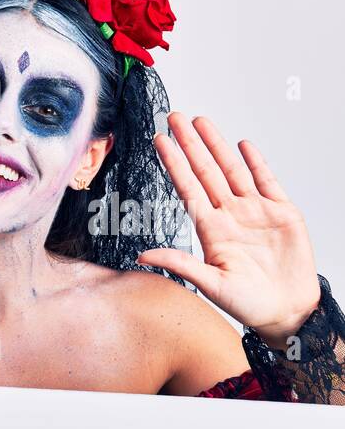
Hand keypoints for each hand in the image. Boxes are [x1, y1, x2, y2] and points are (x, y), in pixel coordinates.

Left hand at [139, 113, 320, 347]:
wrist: (287, 311)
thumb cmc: (248, 303)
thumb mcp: (210, 284)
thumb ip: (180, 264)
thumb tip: (142, 256)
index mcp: (210, 230)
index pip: (187, 188)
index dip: (174, 164)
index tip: (158, 141)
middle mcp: (229, 215)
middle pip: (206, 171)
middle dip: (190, 143)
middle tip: (174, 116)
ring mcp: (256, 211)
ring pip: (233, 169)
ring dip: (217, 145)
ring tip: (201, 121)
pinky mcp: (282, 213)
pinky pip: (267, 181)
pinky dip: (255, 162)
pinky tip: (242, 145)